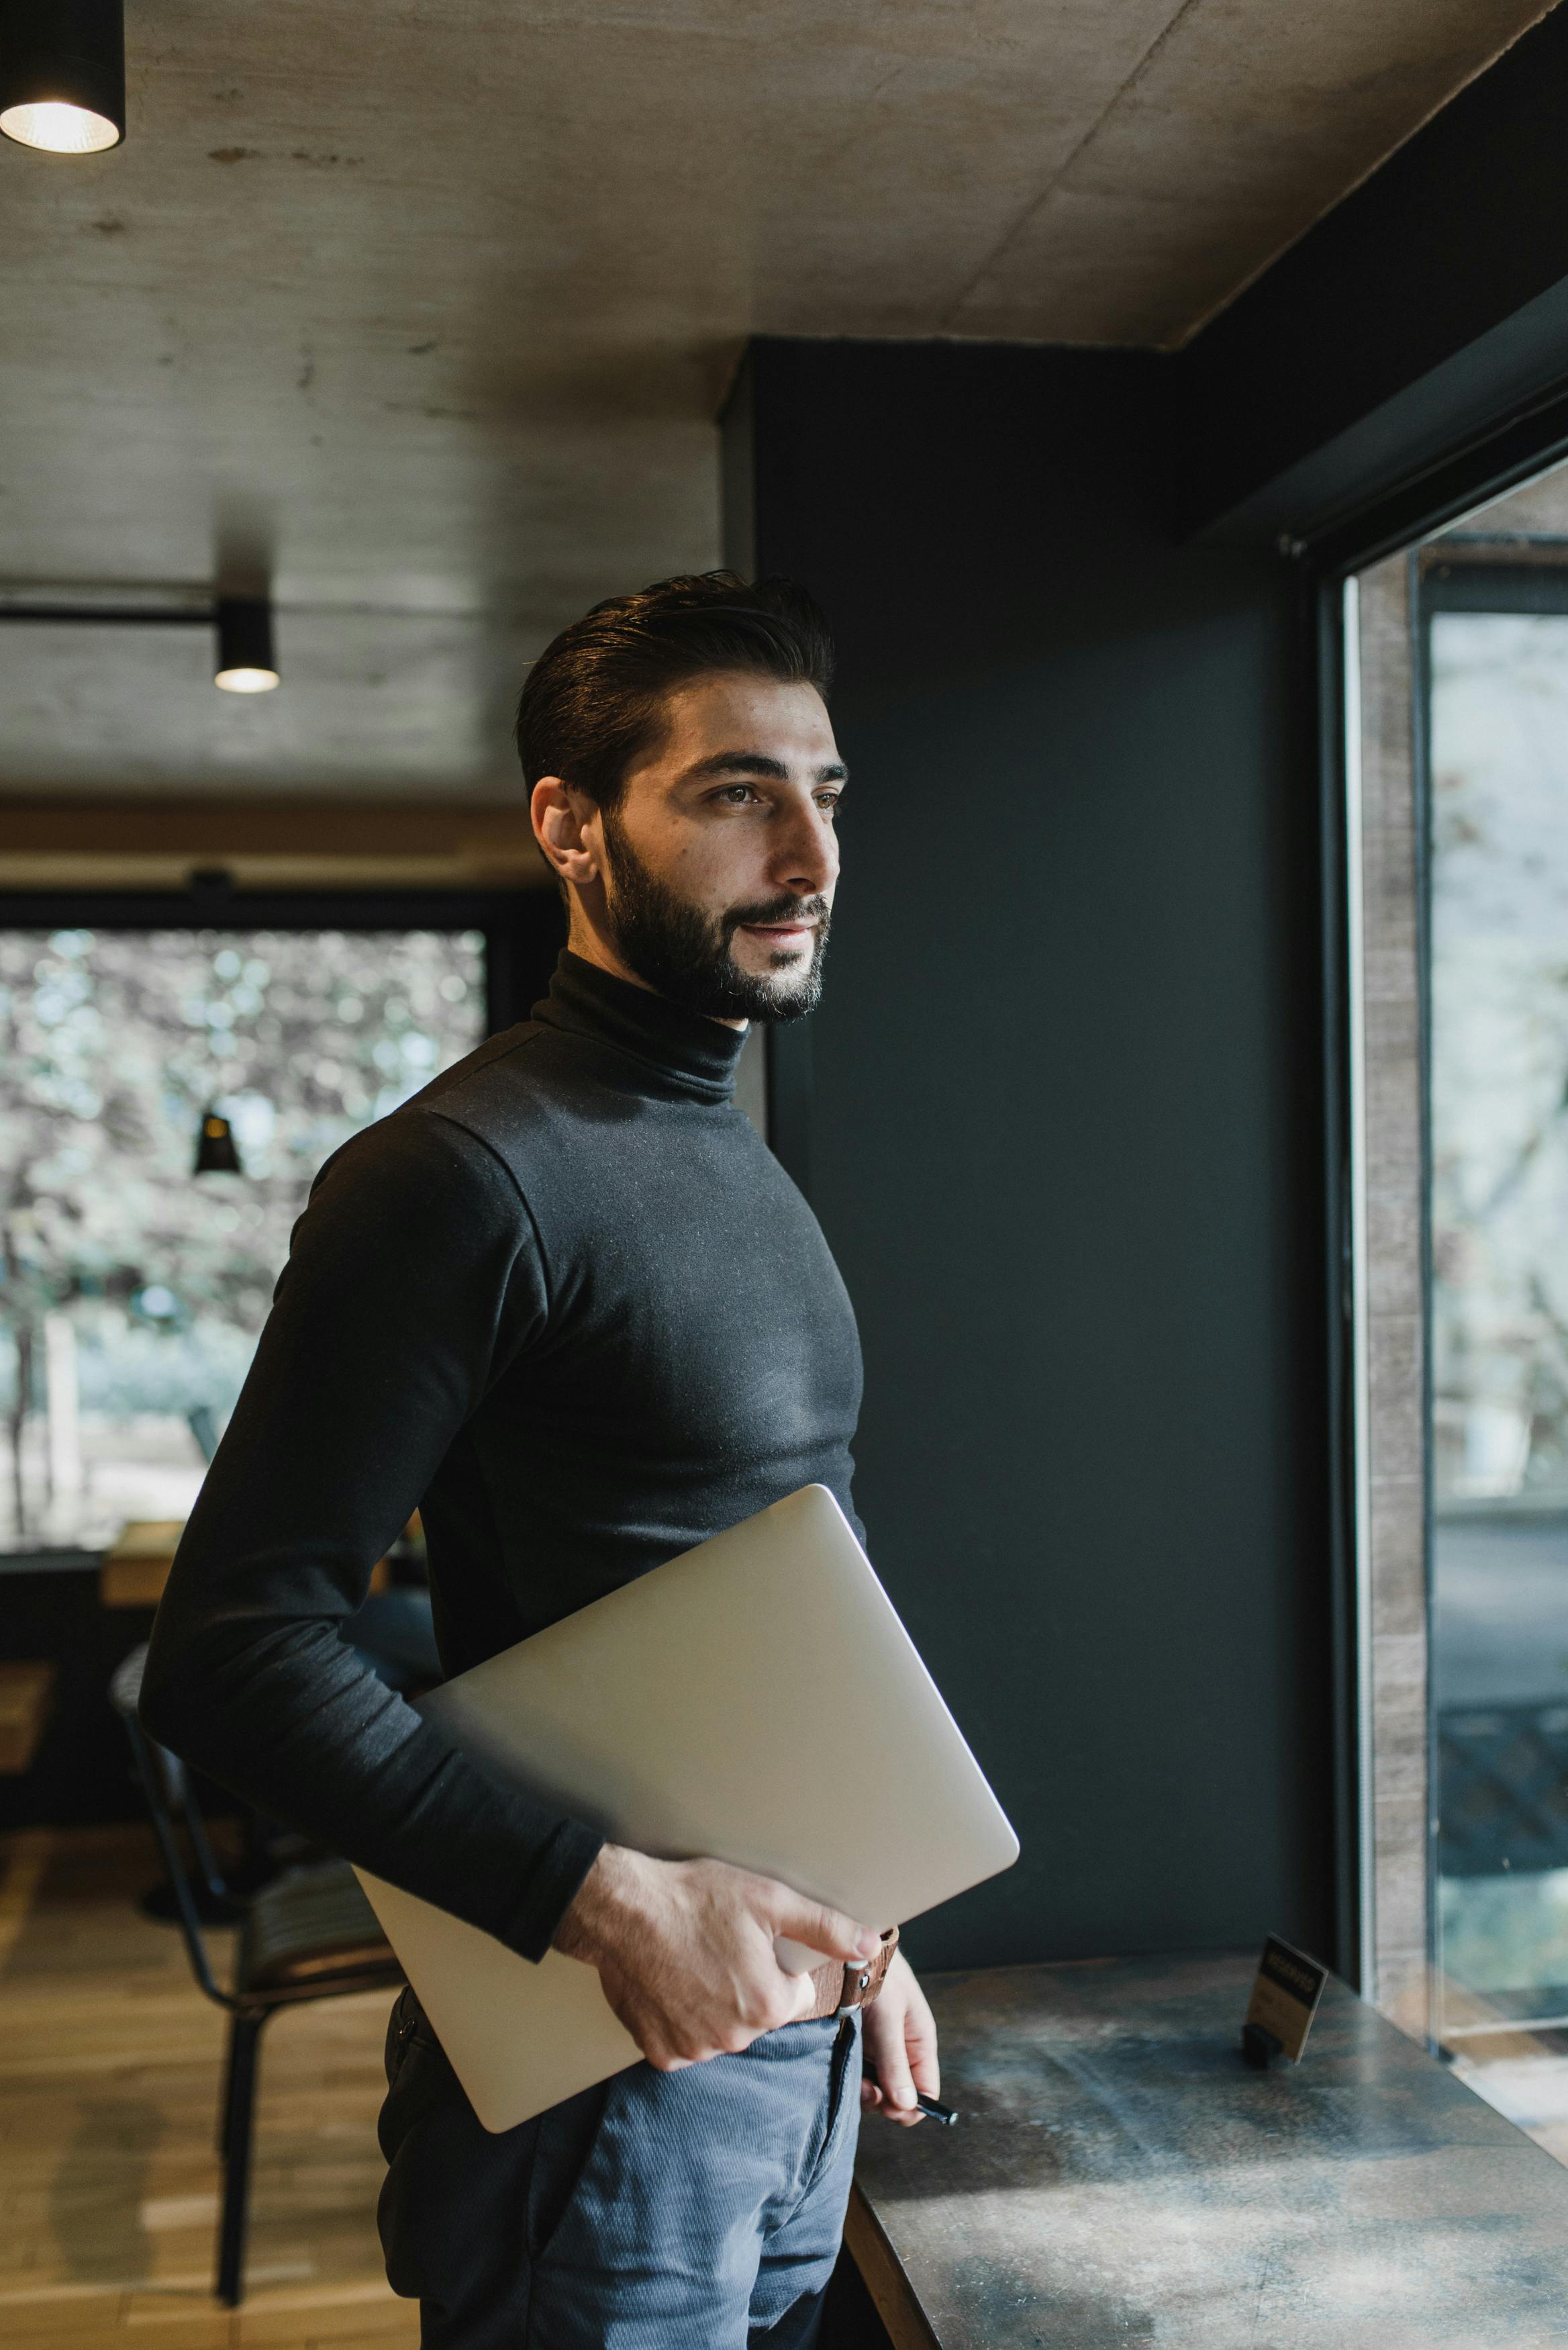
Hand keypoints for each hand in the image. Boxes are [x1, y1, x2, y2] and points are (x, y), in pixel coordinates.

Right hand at [553, 1844, 879, 2071]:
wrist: (621, 1909)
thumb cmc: (695, 1899)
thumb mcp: (770, 1900)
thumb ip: (826, 1927)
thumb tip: (871, 1945)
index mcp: (769, 2005)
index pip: (795, 1996)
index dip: (778, 1966)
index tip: (754, 1943)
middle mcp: (735, 2038)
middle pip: (760, 2015)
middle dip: (748, 1987)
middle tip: (721, 1949)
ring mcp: (695, 2050)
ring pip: (723, 2031)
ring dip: (715, 2005)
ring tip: (693, 1963)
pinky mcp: (661, 2054)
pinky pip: (687, 2042)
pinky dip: (682, 2019)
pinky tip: (672, 1984)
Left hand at [860, 1952, 937, 2125]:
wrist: (844, 1944)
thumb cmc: (876, 1972)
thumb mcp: (888, 2017)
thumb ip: (896, 2061)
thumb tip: (908, 2105)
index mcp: (919, 2041)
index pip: (926, 2091)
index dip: (911, 2107)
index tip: (889, 2105)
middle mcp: (901, 2048)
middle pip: (899, 2096)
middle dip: (883, 2099)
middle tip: (865, 2088)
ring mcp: (878, 2047)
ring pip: (876, 2088)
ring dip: (863, 2088)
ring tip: (851, 2067)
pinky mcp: (856, 2042)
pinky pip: (857, 2072)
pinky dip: (849, 2073)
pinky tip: (839, 2058)